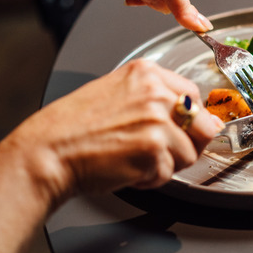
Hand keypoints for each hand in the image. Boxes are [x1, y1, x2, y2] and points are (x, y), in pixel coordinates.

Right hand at [11, 59, 223, 198]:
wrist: (47, 152)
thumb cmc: (73, 127)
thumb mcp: (116, 92)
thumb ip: (154, 97)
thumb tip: (193, 114)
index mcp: (147, 73)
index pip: (193, 95)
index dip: (190, 119)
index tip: (181, 129)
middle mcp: (156, 93)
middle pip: (204, 124)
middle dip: (189, 143)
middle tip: (163, 150)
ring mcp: (158, 121)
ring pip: (190, 153)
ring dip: (167, 164)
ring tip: (137, 159)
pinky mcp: (154, 150)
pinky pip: (169, 174)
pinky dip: (151, 179)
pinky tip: (128, 168)